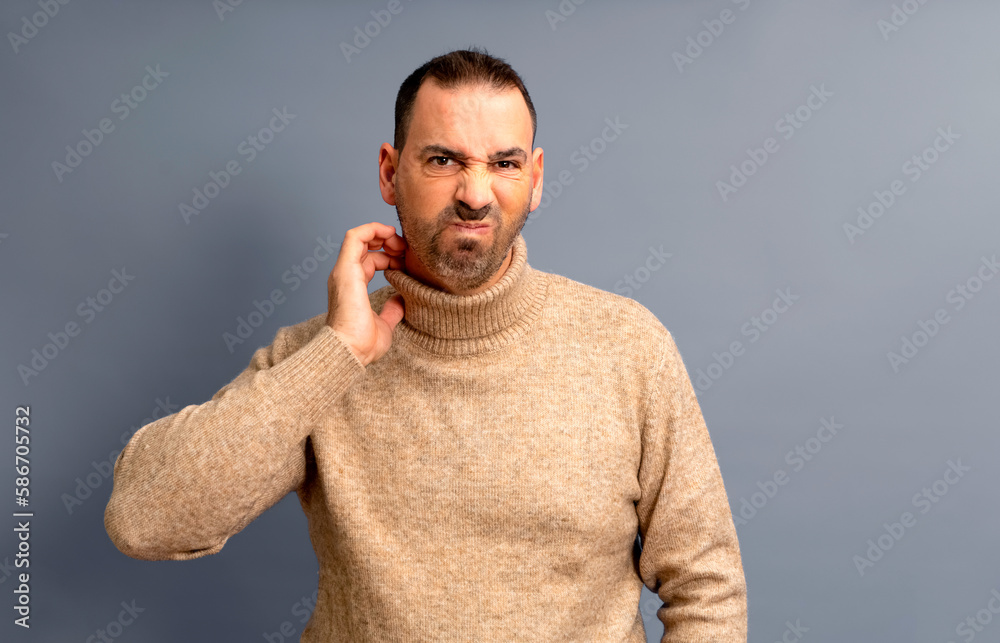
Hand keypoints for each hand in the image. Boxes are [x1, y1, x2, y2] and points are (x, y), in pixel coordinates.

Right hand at [325, 222, 406, 365]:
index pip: (370, 261)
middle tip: (407, 250)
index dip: (390, 256)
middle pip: (366, 246)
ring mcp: (344, 271)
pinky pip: (355, 237)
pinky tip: (389, 233)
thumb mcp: (385, 325)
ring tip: (401, 243)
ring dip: (382, 234)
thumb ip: (391, 311)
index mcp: (353, 287)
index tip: (407, 262)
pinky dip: (372, 228)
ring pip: (359, 237)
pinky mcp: (346, 269)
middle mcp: (346, 276)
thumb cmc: (363, 344)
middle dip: (389, 242)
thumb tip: (401, 301)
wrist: (350, 352)